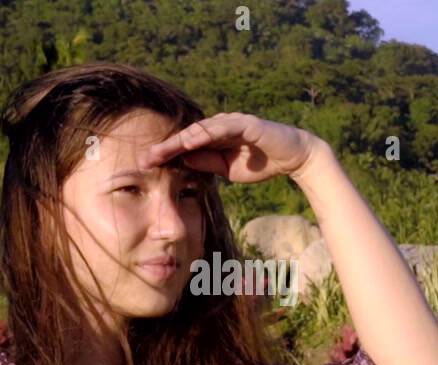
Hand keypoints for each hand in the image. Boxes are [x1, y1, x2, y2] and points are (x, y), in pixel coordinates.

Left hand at [137, 112, 325, 183]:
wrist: (293, 158)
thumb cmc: (260, 162)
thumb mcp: (228, 170)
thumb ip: (208, 164)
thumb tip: (183, 161)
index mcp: (214, 138)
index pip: (185, 145)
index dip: (165, 154)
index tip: (145, 165)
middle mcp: (220, 126)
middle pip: (187, 135)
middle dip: (165, 147)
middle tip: (144, 158)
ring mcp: (233, 122)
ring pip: (201, 129)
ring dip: (180, 140)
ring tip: (161, 151)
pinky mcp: (247, 124)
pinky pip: (223, 127)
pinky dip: (205, 133)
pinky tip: (190, 141)